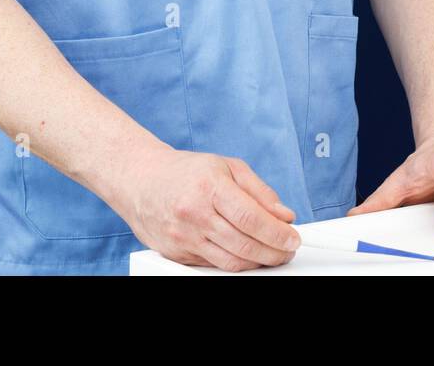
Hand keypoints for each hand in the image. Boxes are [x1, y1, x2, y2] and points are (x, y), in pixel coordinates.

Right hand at [110, 144, 300, 271]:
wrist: (140, 180)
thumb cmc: (187, 171)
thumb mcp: (228, 167)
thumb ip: (259, 191)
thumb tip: (285, 215)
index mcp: (210, 187)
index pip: (251, 218)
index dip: (277, 233)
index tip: (293, 239)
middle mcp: (194, 214)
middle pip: (243, 244)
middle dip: (273, 253)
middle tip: (288, 251)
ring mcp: (183, 237)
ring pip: (229, 262)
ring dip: (257, 263)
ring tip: (273, 256)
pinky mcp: (175, 254)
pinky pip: (211, 266)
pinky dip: (234, 265)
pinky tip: (247, 256)